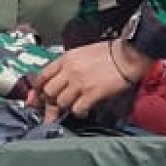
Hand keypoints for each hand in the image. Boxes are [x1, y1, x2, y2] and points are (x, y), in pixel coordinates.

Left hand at [27, 40, 152, 121]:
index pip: (43, 75)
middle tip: (54, 106)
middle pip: (49, 91)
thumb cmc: (109, 53)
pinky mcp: (92, 94)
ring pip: (61, 102)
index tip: (37, 95)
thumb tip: (60, 78)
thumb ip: (69, 65)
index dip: (38, 88)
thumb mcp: (82, 53)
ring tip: (73, 106)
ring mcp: (80, 83)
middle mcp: (70, 70)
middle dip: (50, 100)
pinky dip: (78, 113)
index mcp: (66, 58)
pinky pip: (77, 109)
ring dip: (65, 107)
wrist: (127, 55)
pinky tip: (83, 111)